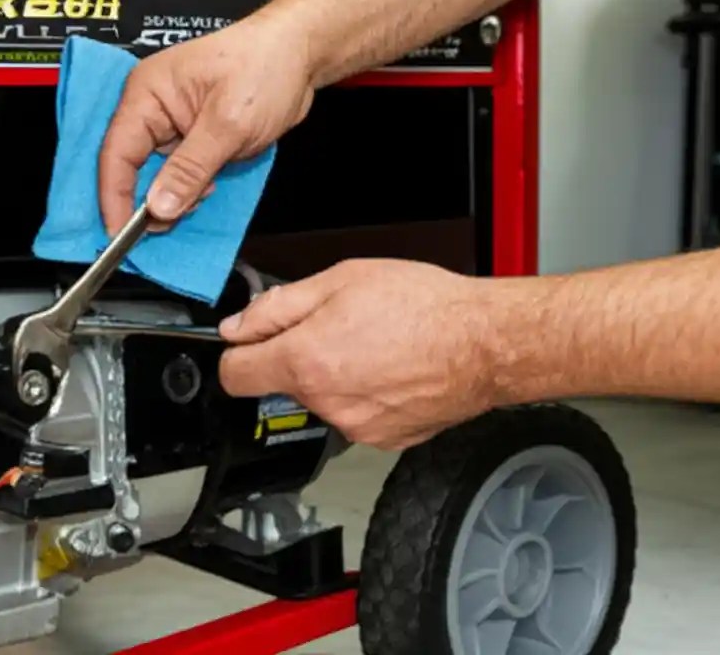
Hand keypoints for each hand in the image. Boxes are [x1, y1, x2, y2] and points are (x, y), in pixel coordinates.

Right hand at [98, 12, 316, 234]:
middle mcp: (151, 107)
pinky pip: (177, 172)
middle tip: (162, 228)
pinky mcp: (189, 136)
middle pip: (130, 167)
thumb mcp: (228, 125)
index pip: (115, 154)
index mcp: (146, 92)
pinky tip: (208, 187)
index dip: (113, 197)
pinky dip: (189, 187)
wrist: (299, 53)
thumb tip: (159, 207)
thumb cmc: (265, 66)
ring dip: (174, 195)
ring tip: (201, 195)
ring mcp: (170, 122)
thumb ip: (189, 169)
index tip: (118, 234)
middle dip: (146, 200)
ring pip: (155, 175)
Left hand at [217, 259, 500, 449]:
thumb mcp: (340, 280)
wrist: (486, 343)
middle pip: (281, 383)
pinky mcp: (383, 439)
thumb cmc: (425, 306)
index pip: (234, 375)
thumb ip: (277, 306)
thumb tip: (238, 326)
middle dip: (298, 355)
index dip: (237, 353)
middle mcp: (325, 402)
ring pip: (321, 398)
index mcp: (305, 361)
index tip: (251, 341)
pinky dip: (364, 394)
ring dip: (334, 374)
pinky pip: (354, 415)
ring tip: (373, 344)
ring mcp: (354, 427)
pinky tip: (391, 368)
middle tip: (337, 326)